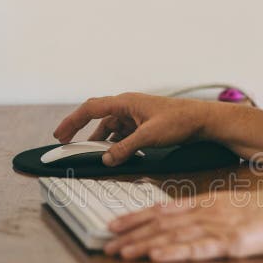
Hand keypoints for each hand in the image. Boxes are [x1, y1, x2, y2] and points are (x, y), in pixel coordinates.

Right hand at [53, 93, 217, 165]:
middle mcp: (128, 106)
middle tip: (67, 144)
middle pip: (97, 118)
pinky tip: (115, 155)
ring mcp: (135, 116)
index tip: (59, 135)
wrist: (203, 120)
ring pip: (110, 128)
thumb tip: (106, 159)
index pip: (90, 109)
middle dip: (81, 131)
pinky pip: (122, 134)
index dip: (72, 122)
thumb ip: (126, 148)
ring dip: (101, 141)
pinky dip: (116, 144)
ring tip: (92, 155)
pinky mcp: (143, 125)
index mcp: (125, 102)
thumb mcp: (150, 136)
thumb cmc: (180, 121)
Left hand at [103, 190, 262, 261]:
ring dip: (144, 244)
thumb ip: (210, 211)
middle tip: (106, 242)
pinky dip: (173, 253)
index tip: (115, 223)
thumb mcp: (235, 206)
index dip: (136, 216)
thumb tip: (185, 220)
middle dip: (131, 233)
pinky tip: (155, 256)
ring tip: (121, 252)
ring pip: (172, 236)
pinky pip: (197, 249)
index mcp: (208, 202)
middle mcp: (208, 211)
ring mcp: (219, 226)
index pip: (164, 209)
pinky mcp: (231, 243)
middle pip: (161, 223)